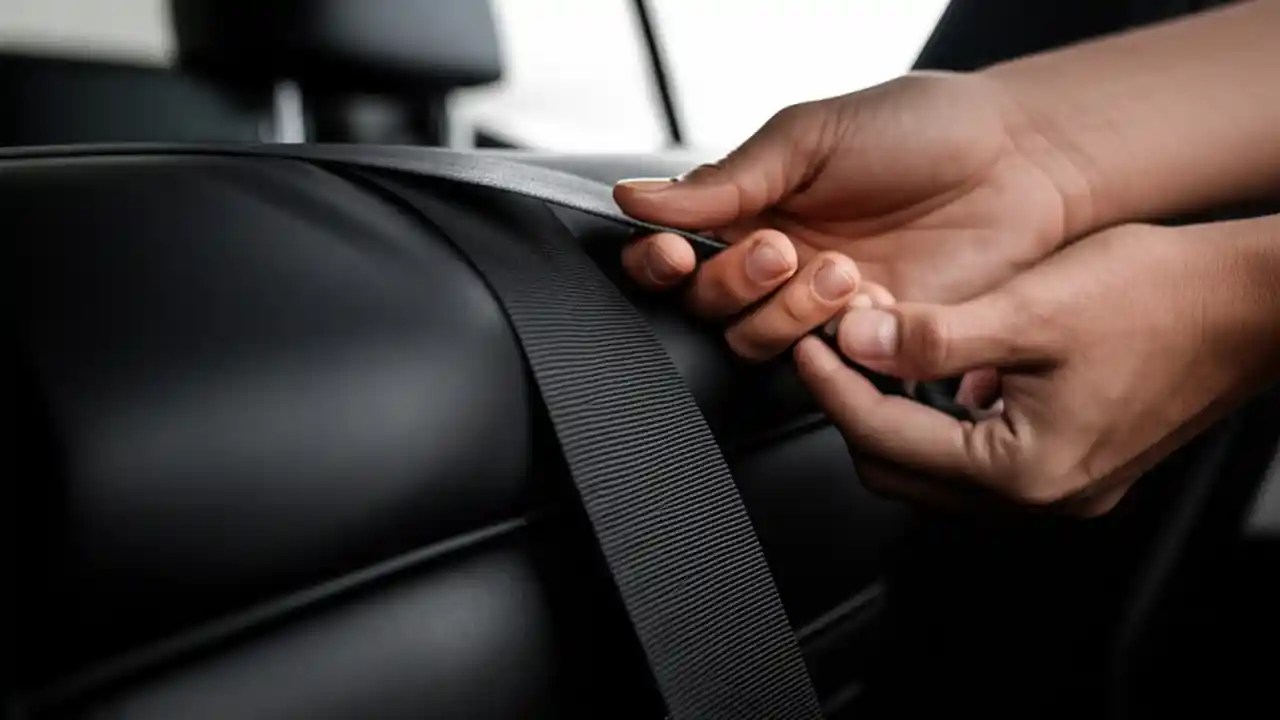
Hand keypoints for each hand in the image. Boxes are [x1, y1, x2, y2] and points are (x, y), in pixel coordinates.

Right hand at [614, 71, 1091, 360]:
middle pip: (708, 308)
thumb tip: (637, 198)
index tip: (675, 254)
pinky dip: (842, 338)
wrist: (1020, 160)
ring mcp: (821, 308)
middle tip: (782, 249)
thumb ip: (726, 180)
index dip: (659, 264)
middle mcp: (777, 265)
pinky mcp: (873, 342)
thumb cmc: (918, 131)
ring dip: (786, 314)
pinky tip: (874, 300)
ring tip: (838, 270)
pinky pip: (829, 364)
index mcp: (749, 210)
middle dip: (734, 285)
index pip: (672, 255)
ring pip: (758, 343)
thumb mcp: (808, 138)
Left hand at [794, 218, 1279, 515]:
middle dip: (856, 408)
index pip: (886, 436)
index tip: (804, 343)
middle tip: (831, 349)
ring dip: (898, 415)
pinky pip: (981, 454)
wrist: (1256, 302)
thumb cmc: (1163, 297)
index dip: (832, 386)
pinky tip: (942, 371)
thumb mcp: (1030, 307)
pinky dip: (946, 418)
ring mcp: (1060, 487)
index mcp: (1021, 470)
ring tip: (875, 354)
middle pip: (901, 467)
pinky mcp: (1077, 465)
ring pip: (937, 465)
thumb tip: (856, 340)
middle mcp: (1039, 497)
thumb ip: (933, 334)